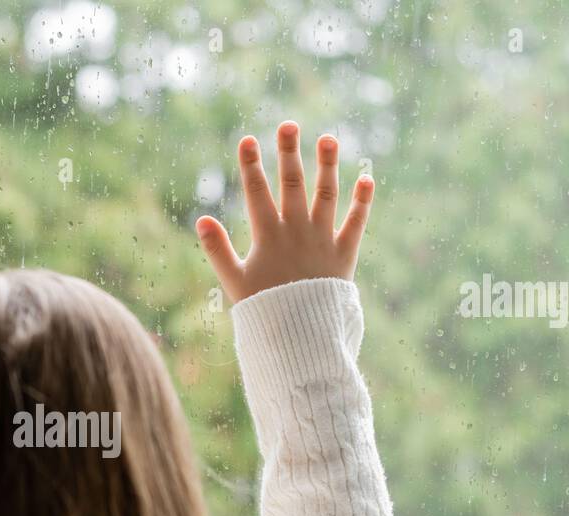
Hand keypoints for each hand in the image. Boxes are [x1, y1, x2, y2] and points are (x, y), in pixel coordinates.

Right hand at [196, 122, 373, 302]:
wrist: (299, 336)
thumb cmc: (263, 310)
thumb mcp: (234, 281)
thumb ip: (218, 249)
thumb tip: (202, 219)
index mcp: (267, 236)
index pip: (256, 193)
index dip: (250, 165)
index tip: (248, 140)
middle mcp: (296, 231)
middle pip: (292, 184)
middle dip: (289, 152)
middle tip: (288, 125)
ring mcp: (322, 240)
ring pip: (326, 194)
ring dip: (327, 165)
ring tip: (328, 139)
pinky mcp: (344, 254)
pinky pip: (356, 223)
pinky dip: (362, 201)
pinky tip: (366, 177)